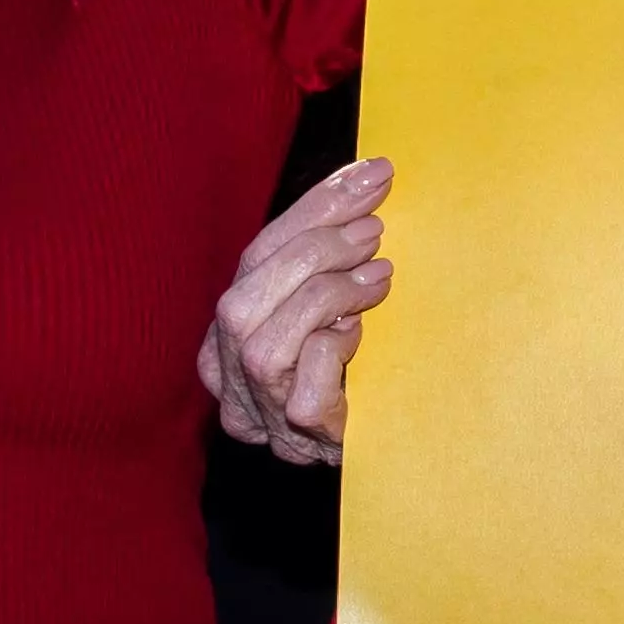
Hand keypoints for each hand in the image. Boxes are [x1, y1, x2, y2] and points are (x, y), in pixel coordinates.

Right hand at [197, 157, 389, 464]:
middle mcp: (230, 374)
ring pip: (260, 343)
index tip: (372, 174)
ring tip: (379, 278)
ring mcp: (259, 411)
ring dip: (325, 295)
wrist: (393, 449)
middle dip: (314, 247)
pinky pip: (300, 391)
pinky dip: (330, 352)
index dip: (314, 208)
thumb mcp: (340, 301)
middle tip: (376, 230)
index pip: (257, 256)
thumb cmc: (366, 366)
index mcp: (231, 331)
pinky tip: (358, 338)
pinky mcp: (298, 438)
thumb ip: (328, 259)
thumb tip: (365, 185)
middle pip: (241, 297)